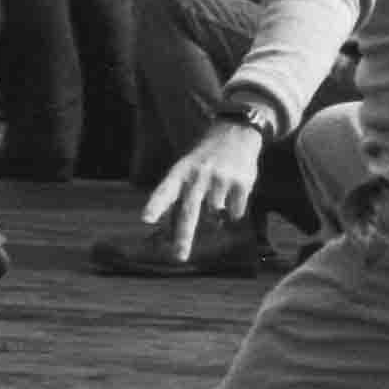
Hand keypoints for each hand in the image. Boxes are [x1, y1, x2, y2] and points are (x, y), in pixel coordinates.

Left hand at [143, 120, 262, 261]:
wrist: (235, 132)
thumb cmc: (204, 157)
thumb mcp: (186, 167)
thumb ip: (179, 194)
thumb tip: (168, 228)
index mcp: (181, 170)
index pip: (165, 189)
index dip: (156, 205)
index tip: (146, 219)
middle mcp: (199, 174)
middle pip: (190, 210)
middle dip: (184, 236)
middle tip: (179, 256)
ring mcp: (221, 178)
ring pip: (215, 213)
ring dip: (215, 214)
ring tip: (217, 193)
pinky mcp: (242, 183)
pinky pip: (235, 212)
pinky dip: (233, 210)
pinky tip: (233, 193)